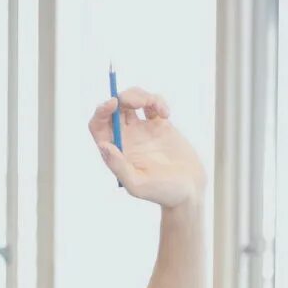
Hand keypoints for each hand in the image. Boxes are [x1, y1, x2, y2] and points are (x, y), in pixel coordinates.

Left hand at [89, 87, 206, 209]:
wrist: (189, 189)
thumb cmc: (162, 192)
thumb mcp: (138, 184)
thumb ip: (119, 167)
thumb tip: (104, 145)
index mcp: (115, 150)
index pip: (98, 125)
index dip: (101, 111)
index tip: (113, 104)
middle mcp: (125, 138)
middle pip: (115, 107)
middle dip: (124, 98)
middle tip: (141, 103)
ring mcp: (142, 129)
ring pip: (132, 100)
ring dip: (141, 96)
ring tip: (158, 108)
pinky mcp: (159, 124)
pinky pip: (152, 102)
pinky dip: (158, 101)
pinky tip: (166, 114)